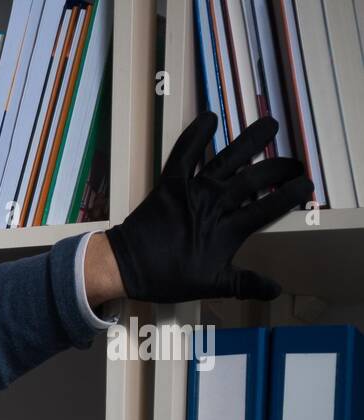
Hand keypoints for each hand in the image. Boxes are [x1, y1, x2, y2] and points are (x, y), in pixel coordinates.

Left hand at [104, 112, 312, 302]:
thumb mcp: (210, 285)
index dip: (290, 196)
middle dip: (278, 169)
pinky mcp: (170, 184)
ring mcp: (192, 191)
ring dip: (250, 141)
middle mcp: (214, 205)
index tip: (307, 186)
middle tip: (295, 164)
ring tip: (270, 124)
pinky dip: (194, 135)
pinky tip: (210, 117)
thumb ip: (245, 284)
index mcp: (227, 231)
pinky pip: (184, 155)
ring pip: (227, 161)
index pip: (268, 209)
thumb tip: (276, 289)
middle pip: (254, 180)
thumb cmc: (167, 277)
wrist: (126, 266)